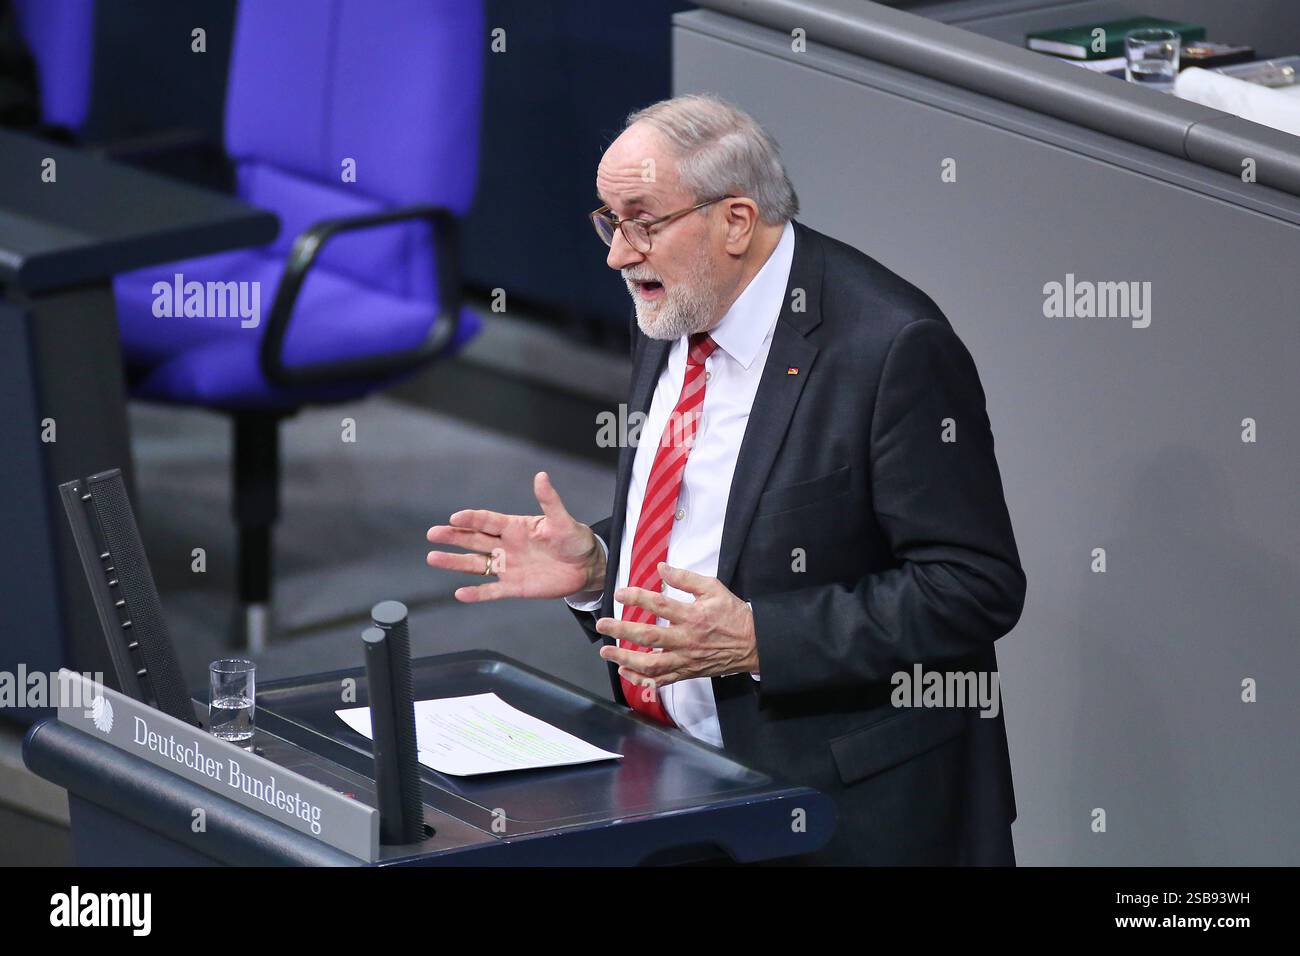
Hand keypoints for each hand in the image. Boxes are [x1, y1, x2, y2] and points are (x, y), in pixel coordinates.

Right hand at [425, 472, 604, 601]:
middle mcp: (506, 545)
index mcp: (514, 527)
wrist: (586, 567)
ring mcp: (508, 567)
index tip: (455, 517)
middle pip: (474, 539)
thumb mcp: (562, 521)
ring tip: (433, 558)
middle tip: (433, 533)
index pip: (487, 521)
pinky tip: (459, 593)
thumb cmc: (574, 540)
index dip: (472, 518)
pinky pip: (492, 591)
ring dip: (455, 562)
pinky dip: (477, 593)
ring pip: (476, 564)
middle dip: (453, 536)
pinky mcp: (514, 587)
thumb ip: (549, 501)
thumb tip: (541, 476)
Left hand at [595, 563, 758, 688]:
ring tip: (607, 653)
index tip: (619, 593)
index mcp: (692, 616)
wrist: (753, 644)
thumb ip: (686, 578)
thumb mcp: (713, 588)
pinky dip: (641, 680)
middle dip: (621, 631)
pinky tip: (625, 672)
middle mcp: (686, 640)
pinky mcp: (687, 673)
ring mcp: (685, 660)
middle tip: (602, 625)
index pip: (659, 606)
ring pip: (651, 665)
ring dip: (625, 660)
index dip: (637, 598)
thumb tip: (661, 568)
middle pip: (648, 637)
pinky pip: (661, 681)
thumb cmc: (732, 614)